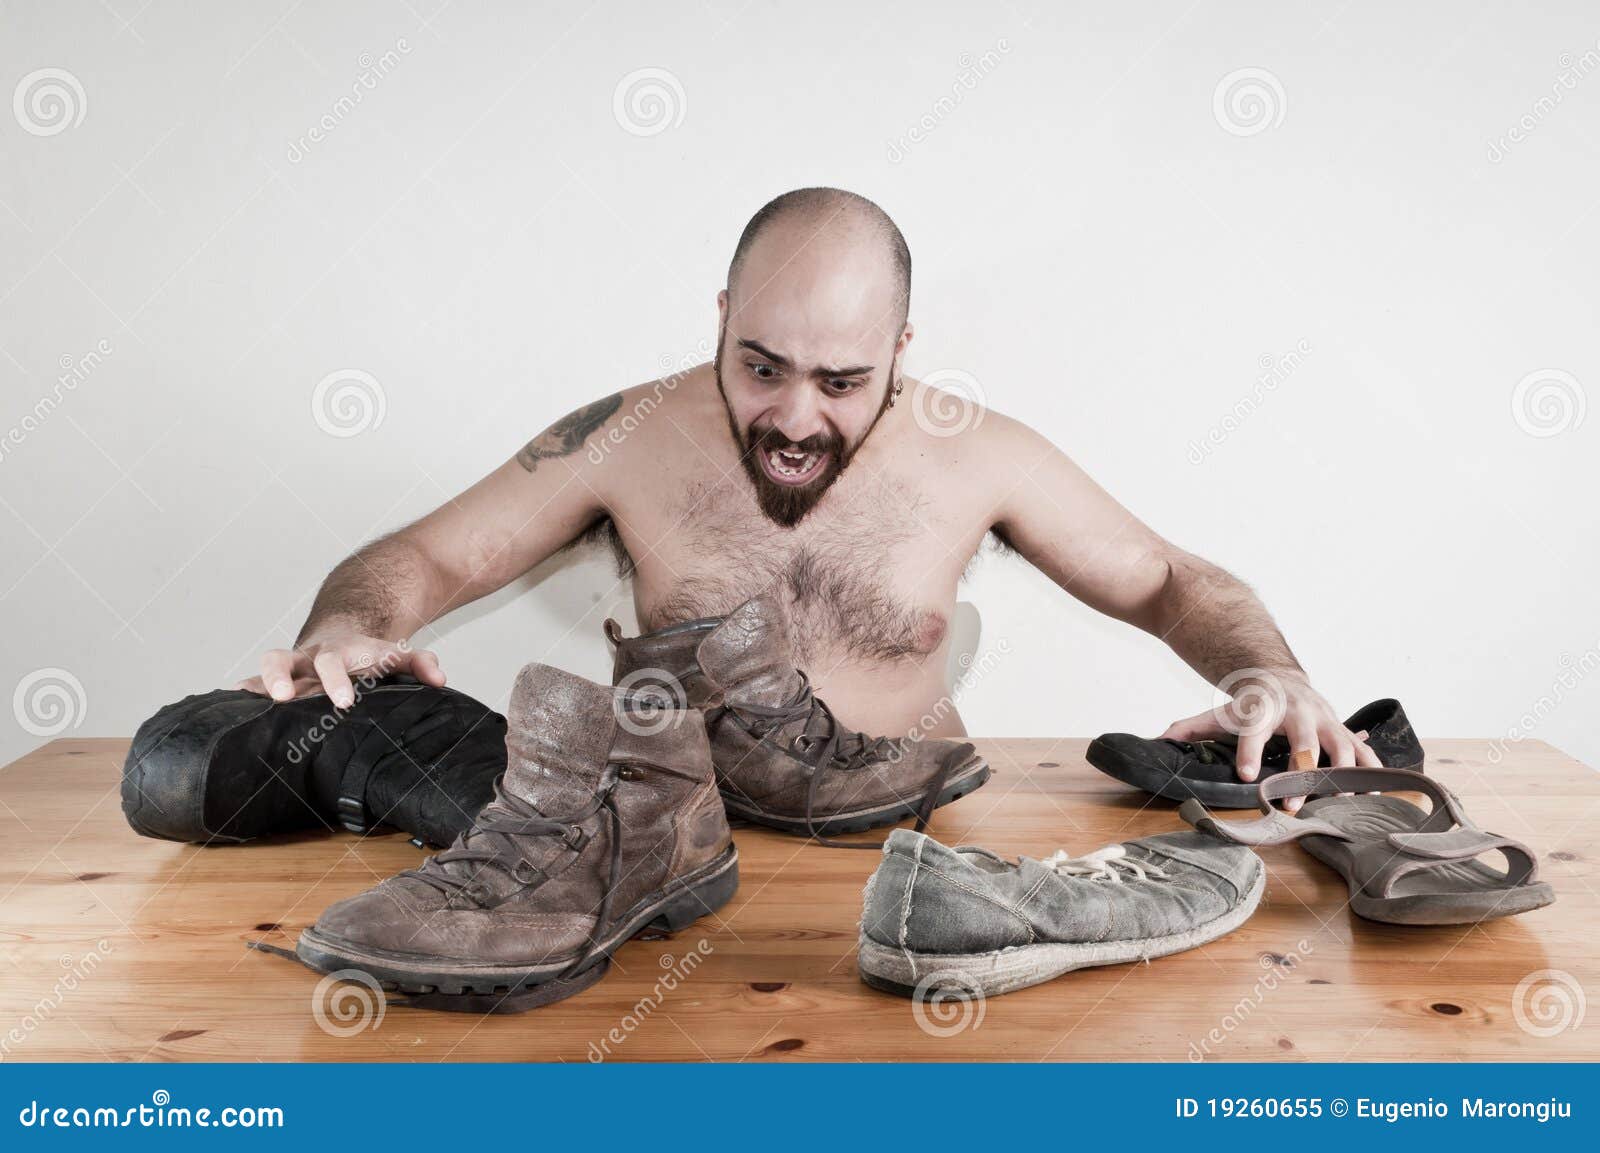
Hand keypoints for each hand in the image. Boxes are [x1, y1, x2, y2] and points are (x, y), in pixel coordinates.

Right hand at [237, 632, 444, 707]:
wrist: (343, 636)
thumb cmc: (370, 657)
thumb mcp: (396, 657)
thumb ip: (419, 663)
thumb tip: (440, 679)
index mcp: (339, 654)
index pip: (336, 664)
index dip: (338, 681)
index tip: (344, 701)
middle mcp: (308, 658)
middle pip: (287, 659)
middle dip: (283, 678)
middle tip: (287, 698)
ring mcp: (290, 667)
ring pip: (266, 665)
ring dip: (257, 682)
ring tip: (247, 701)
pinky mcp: (276, 679)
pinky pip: (252, 682)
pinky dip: (241, 693)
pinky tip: (228, 708)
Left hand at [1162, 671, 1381, 792]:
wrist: (1280, 678)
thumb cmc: (1249, 704)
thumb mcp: (1219, 713)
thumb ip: (1191, 729)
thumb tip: (1157, 742)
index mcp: (1262, 708)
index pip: (1253, 729)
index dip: (1249, 751)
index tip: (1246, 775)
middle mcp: (1297, 712)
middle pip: (1304, 740)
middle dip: (1302, 770)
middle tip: (1295, 801)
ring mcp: (1324, 719)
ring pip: (1341, 745)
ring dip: (1343, 774)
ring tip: (1344, 800)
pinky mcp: (1343, 728)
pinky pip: (1364, 750)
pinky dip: (1372, 771)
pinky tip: (1373, 795)